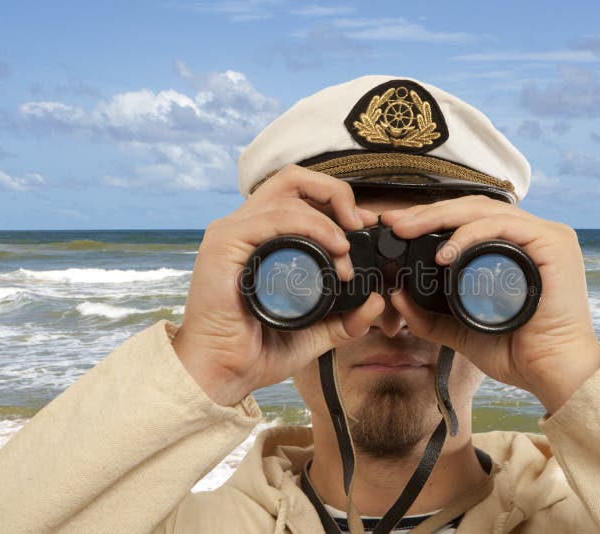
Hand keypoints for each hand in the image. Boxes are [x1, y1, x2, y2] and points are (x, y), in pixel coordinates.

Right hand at [173, 165, 383, 405]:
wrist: (225, 374)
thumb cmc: (259, 350)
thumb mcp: (316, 330)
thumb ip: (346, 318)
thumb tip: (375, 301)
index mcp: (262, 238)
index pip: (300, 195)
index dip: (337, 201)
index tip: (365, 224)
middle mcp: (246, 227)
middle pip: (294, 180)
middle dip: (336, 193)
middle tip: (360, 223)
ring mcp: (233, 232)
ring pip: (289, 195)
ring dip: (329, 221)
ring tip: (346, 254)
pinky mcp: (225, 243)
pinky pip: (274, 217)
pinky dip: (311, 226)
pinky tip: (332, 248)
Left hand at [380, 195, 599, 414]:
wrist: (551, 373)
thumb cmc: (518, 352)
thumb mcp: (462, 329)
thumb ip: (430, 316)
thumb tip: (396, 296)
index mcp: (515, 248)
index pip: (469, 220)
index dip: (431, 218)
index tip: (396, 227)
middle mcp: (532, 236)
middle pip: (473, 209)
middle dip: (428, 213)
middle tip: (394, 223)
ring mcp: (545, 236)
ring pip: (484, 211)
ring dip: (441, 217)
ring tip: (408, 231)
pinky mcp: (553, 243)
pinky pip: (503, 227)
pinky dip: (470, 234)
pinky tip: (444, 253)